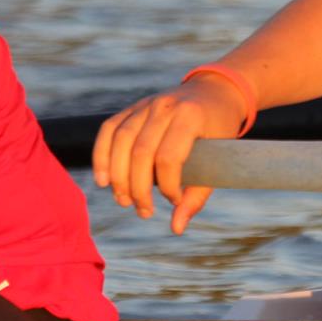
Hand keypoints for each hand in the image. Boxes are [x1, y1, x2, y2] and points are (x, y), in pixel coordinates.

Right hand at [92, 74, 250, 233]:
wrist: (216, 92)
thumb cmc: (219, 129)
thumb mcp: (220, 157)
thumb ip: (198, 194)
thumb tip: (176, 228)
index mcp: (190, 116)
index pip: (168, 157)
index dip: (167, 186)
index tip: (174, 201)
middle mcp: (165, 106)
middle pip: (140, 152)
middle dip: (138, 188)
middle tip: (144, 211)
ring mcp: (146, 104)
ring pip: (120, 141)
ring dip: (117, 176)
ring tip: (124, 201)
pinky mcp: (133, 107)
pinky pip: (109, 129)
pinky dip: (101, 154)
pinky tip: (103, 180)